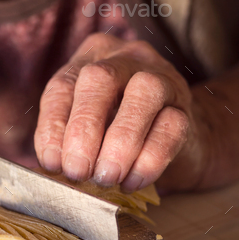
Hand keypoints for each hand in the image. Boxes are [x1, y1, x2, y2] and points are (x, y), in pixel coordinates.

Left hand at [34, 34, 206, 191]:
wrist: (174, 143)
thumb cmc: (117, 134)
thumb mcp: (87, 131)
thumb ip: (67, 140)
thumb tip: (53, 164)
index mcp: (90, 60)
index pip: (62, 86)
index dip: (54, 126)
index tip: (53, 163)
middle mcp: (125, 59)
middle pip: (100, 79)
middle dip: (84, 129)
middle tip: (78, 171)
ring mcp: (161, 77)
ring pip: (144, 93)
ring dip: (121, 141)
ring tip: (107, 177)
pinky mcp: (185, 106)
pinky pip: (171, 126)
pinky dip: (149, 159)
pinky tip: (132, 181)